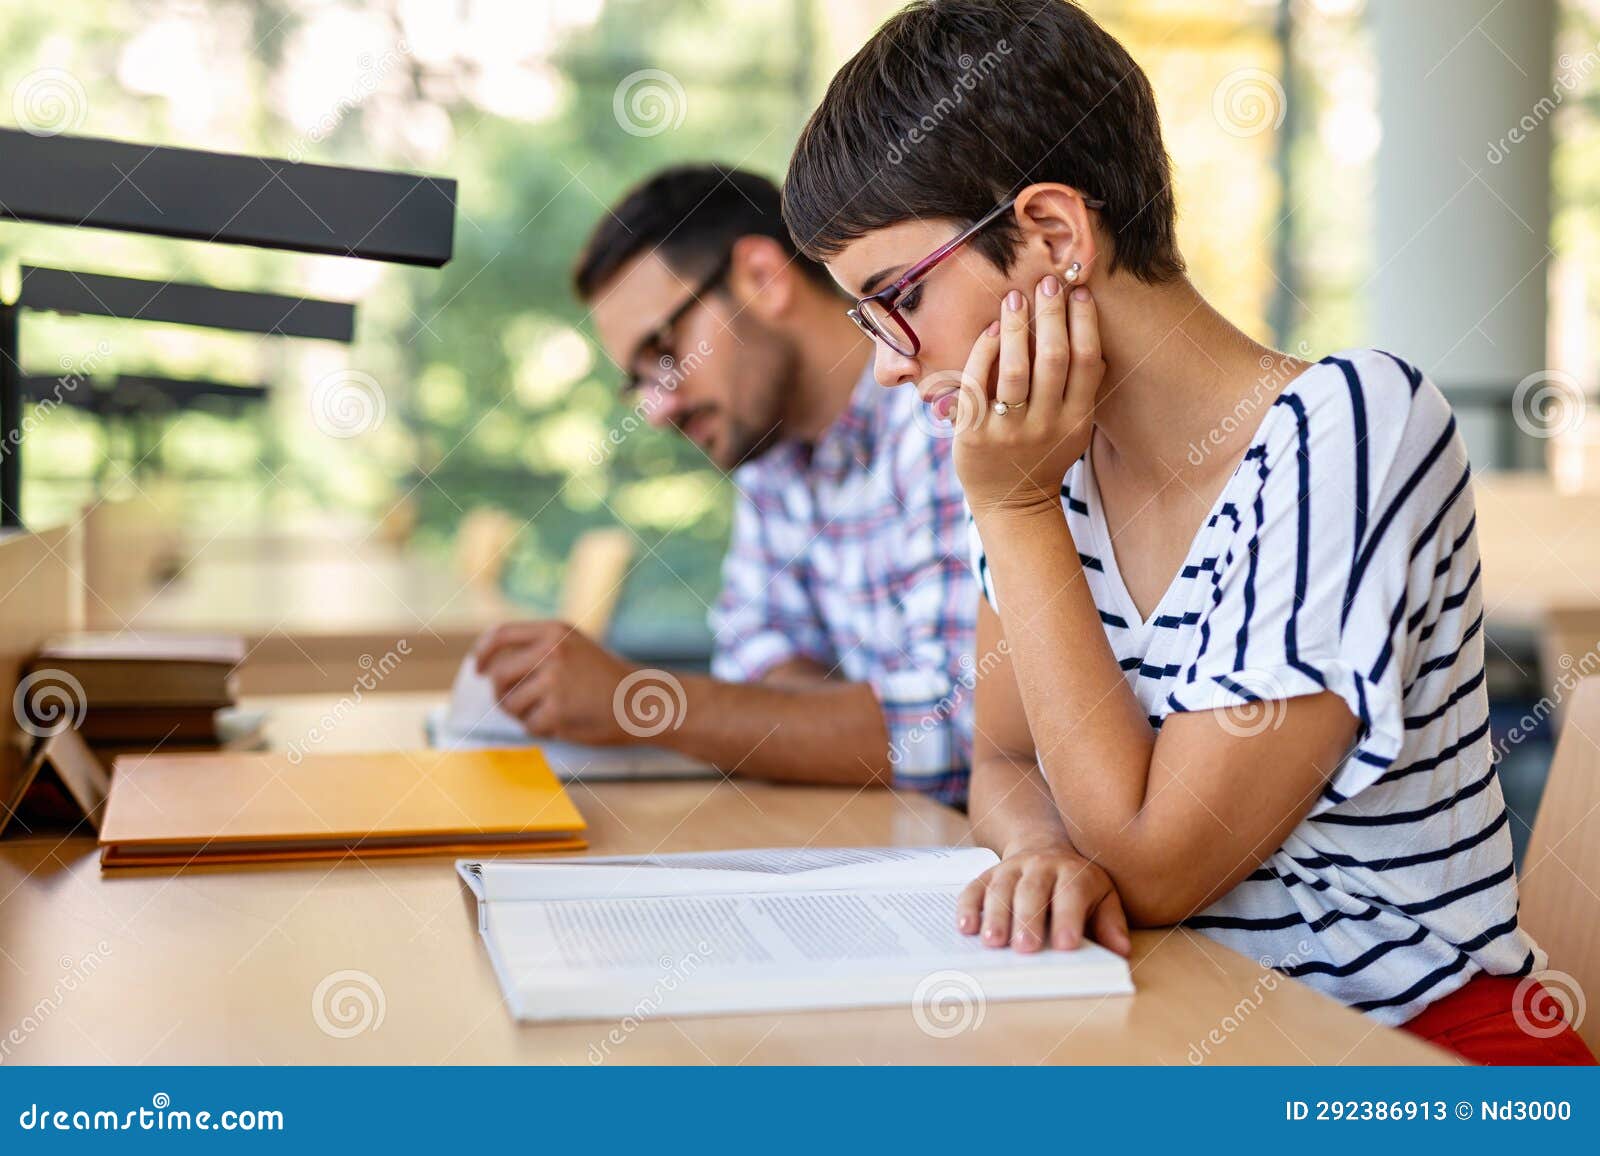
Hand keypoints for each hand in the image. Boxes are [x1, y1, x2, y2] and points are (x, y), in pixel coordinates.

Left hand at [474, 621, 637, 745]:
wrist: (642, 702)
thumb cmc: (606, 679)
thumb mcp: (575, 646)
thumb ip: (538, 648)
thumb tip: (490, 666)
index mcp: (555, 631)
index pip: (502, 635)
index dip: (483, 653)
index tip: (477, 668)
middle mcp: (551, 650)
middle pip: (499, 675)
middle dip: (501, 694)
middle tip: (515, 704)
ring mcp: (554, 680)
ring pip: (511, 704)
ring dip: (524, 715)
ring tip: (552, 713)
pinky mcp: (556, 710)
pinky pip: (530, 726)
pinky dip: (543, 730)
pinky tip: (566, 723)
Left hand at [952, 277, 1104, 518]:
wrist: (1011, 502)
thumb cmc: (1043, 454)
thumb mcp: (1074, 427)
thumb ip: (1082, 389)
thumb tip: (1091, 333)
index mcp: (1076, 420)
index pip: (1087, 362)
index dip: (1085, 323)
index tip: (1079, 292)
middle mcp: (1045, 425)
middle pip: (1053, 358)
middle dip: (1051, 315)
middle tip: (1047, 282)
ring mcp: (1008, 431)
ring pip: (1014, 368)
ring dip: (1015, 326)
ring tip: (1015, 297)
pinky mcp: (974, 434)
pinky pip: (977, 384)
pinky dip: (983, 353)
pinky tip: (989, 331)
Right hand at [956, 840, 1129, 954]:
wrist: (1046, 848)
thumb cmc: (1078, 885)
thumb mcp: (1103, 898)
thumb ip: (1110, 923)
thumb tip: (1121, 950)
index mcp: (1075, 872)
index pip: (1073, 893)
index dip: (1069, 918)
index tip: (1067, 945)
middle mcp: (1042, 865)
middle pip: (1033, 890)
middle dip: (1028, 919)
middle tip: (1025, 948)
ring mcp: (1012, 867)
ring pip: (1001, 888)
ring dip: (996, 915)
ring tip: (992, 942)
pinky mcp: (989, 873)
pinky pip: (975, 886)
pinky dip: (969, 906)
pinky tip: (966, 927)